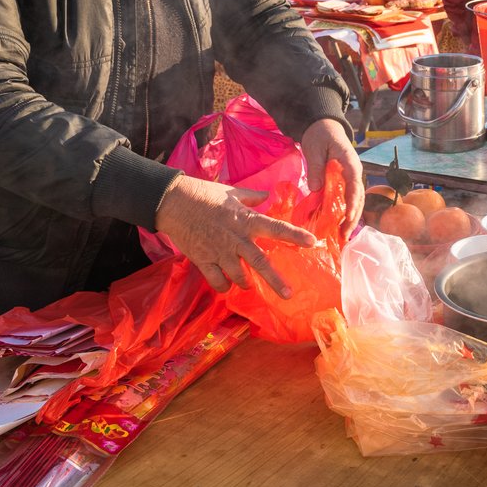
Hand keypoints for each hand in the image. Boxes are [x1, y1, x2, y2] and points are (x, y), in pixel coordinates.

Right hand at [155, 175, 315, 296]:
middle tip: (288, 294)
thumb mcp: (232, 191)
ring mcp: (220, 252)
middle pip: (260, 263)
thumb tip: (267, 196)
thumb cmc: (204, 194)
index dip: (295, 236)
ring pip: (239, 276)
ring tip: (249, 285)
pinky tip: (227, 285)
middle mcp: (237, 239)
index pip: (276, 228)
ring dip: (246, 283)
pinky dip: (224, 286)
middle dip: (275, 281)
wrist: (174, 203)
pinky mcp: (203, 260)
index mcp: (247, 220)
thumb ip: (252, 197)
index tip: (312, 243)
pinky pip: (217, 281)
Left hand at [301, 117, 363, 236]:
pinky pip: (346, 200)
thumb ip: (316, 168)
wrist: (322, 126)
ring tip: (343, 236)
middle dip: (353, 217)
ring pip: (355, 201)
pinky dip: (343, 213)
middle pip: (358, 197)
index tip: (349, 216)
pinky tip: (337, 226)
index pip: (354, 184)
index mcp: (350, 162)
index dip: (352, 201)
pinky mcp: (343, 183)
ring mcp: (350, 178)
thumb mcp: (315, 148)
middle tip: (344, 235)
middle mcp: (354, 172)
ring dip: (350, 219)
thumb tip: (315, 189)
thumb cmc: (320, 135)